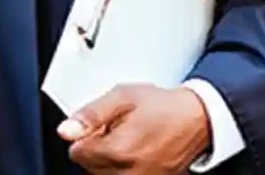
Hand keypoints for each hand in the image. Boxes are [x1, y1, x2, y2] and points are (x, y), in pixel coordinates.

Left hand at [59, 84, 210, 173]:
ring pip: (105, 174)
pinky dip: (125, 167)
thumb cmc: (162, 106)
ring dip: (109, 159)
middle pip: (90, 166)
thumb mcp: (122, 97)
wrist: (198, 118)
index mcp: (119, 151)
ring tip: (126, 140)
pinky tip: (135, 151)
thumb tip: (65, 130)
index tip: (100, 125)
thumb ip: (90, 115)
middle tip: (116, 129)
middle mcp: (131, 172)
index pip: (77, 153)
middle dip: (97, 147)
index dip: (85, 135)